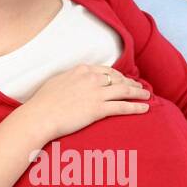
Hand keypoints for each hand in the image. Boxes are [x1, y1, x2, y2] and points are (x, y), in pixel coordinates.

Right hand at [19, 64, 149, 142]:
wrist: (40, 116)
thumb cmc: (43, 102)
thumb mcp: (57, 82)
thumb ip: (70, 79)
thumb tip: (73, 82)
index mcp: (82, 70)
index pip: (106, 71)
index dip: (118, 75)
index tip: (123, 79)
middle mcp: (91, 78)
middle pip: (118, 79)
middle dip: (130, 82)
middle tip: (139, 87)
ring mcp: (96, 93)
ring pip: (124, 90)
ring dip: (138, 93)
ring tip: (147, 95)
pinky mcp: (98, 109)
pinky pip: (122, 106)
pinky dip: (136, 107)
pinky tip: (145, 108)